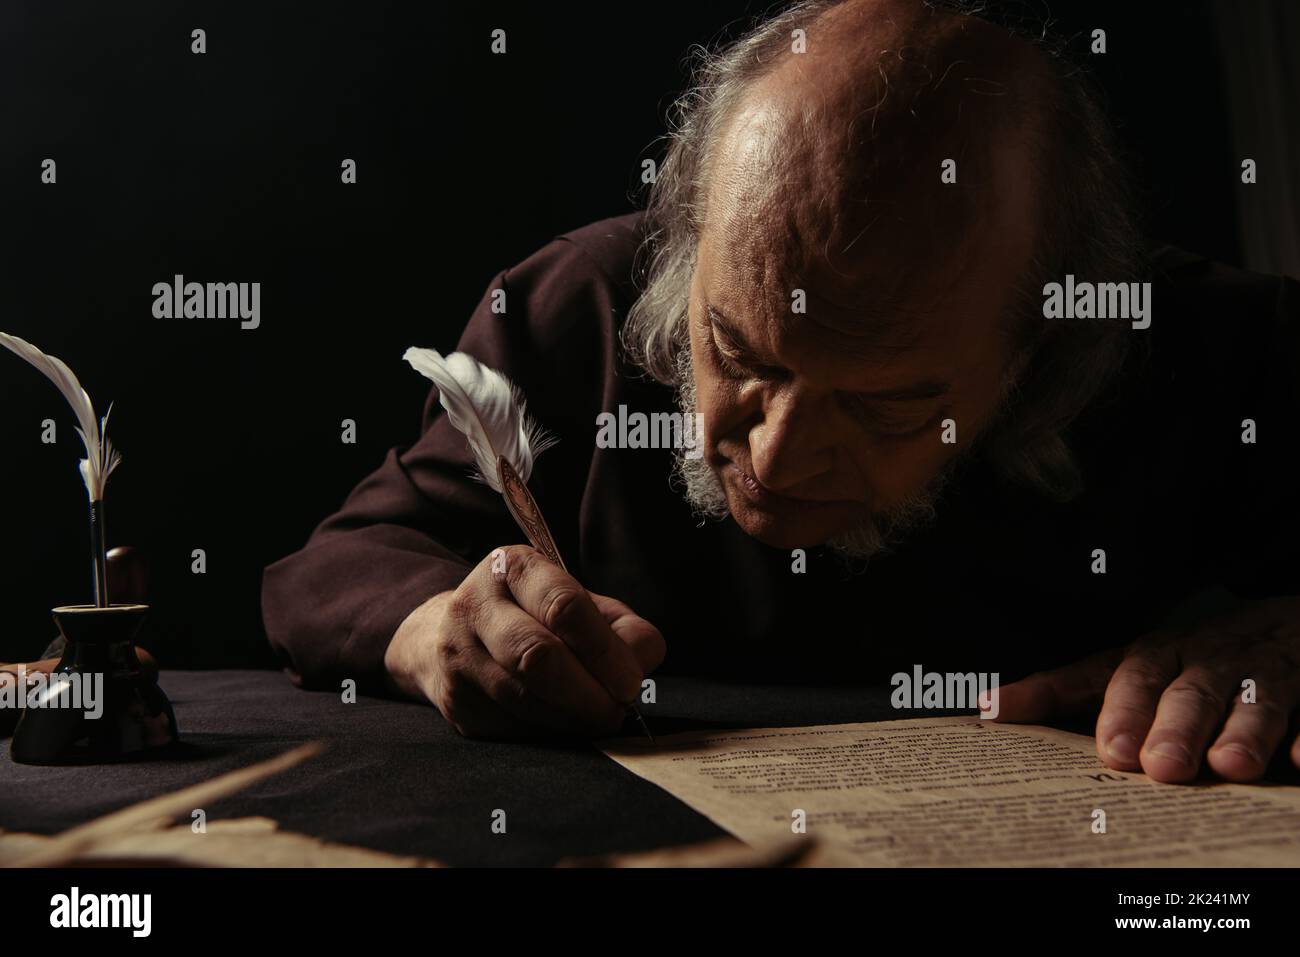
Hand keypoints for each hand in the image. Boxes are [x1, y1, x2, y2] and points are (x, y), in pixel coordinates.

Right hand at [384, 545, 664, 738]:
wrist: (455, 634)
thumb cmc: (537, 615)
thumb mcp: (582, 602)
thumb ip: (622, 627)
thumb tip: (641, 663)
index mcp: (513, 567)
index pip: (564, 606)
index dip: (604, 650)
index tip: (630, 682)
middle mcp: (475, 605)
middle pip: (537, 656)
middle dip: (588, 694)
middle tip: (615, 711)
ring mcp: (457, 655)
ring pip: (524, 699)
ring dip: (571, 719)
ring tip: (594, 719)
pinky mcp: (455, 701)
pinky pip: (511, 728)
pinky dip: (547, 733)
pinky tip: (561, 724)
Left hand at [991, 596, 1299, 782]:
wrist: (1288, 621)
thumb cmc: (1188, 658)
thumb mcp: (1124, 666)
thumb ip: (1060, 691)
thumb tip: (986, 710)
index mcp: (1159, 655)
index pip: (1133, 678)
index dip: (1122, 710)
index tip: (1110, 749)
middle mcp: (1211, 661)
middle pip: (1191, 691)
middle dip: (1174, 727)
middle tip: (1159, 766)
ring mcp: (1266, 674)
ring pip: (1257, 699)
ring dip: (1243, 730)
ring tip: (1229, 766)